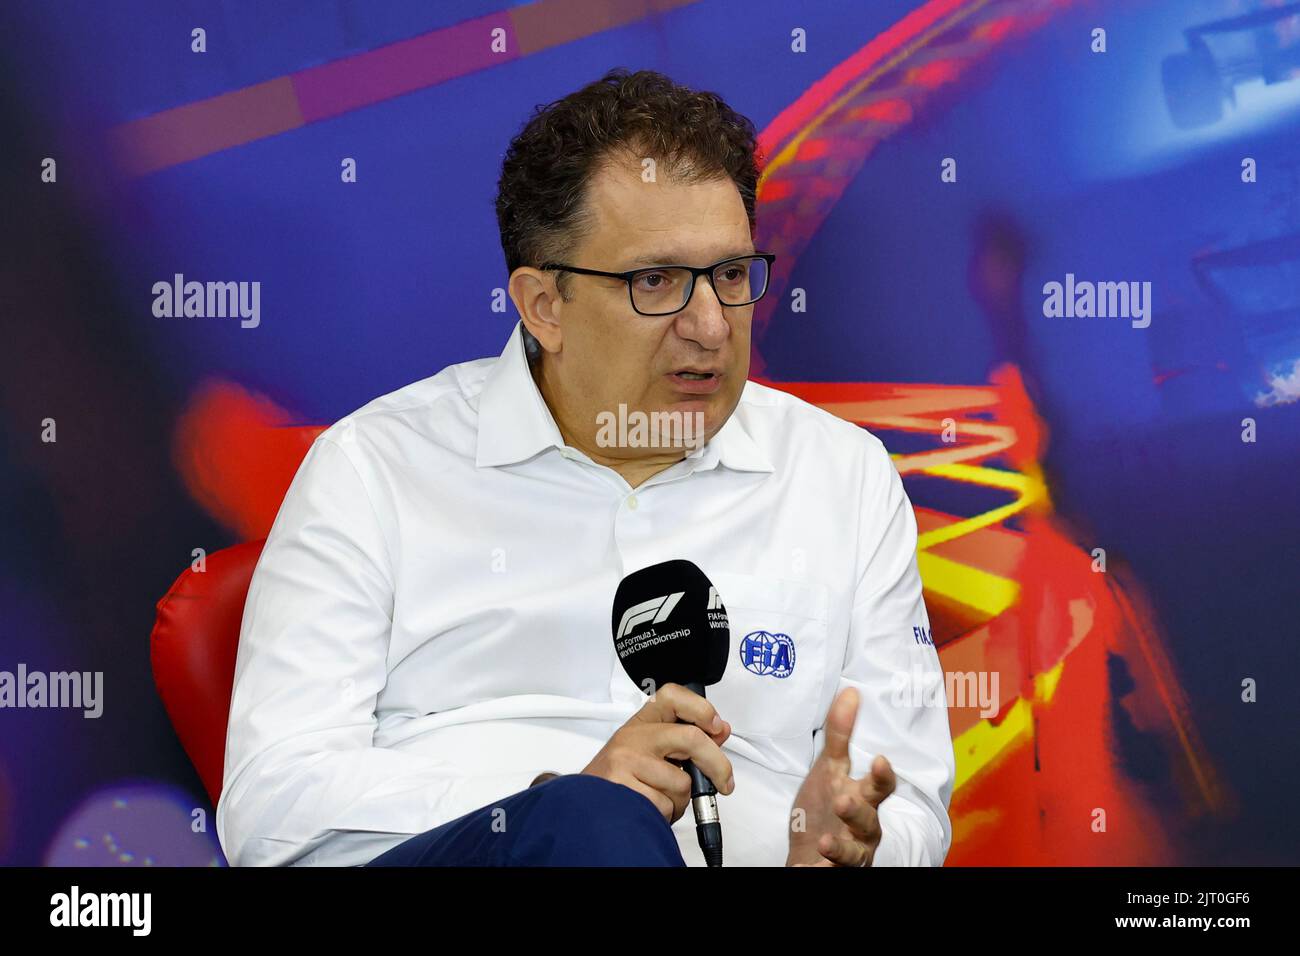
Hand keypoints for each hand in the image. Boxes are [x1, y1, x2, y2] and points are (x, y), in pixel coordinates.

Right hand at [580, 682, 734, 823]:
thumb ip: (685, 740)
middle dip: (718, 765)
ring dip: (680, 801)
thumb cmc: (618, 779)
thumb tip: (720, 731)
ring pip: (681, 782)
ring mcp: (626, 761)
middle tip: (724, 783)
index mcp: (642, 723)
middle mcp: (633, 737)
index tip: (716, 727)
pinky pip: (665, 806)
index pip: (672, 696)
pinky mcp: (624, 789)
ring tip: (661, 799)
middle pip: (690, 738)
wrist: (582, 807)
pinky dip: (665, 815)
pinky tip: (649, 809)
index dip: (701, 708)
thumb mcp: (650, 751)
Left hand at [786, 686, 896, 866]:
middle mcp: (863, 828)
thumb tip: (850, 691)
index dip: (883, 776)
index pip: (880, 787)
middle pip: (869, 822)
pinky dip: (816, 872)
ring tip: (824, 842)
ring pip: (854, 854)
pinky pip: (827, 874)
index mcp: (863, 799)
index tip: (881, 759)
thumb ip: (840, 734)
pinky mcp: (833, 871)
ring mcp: (851, 853)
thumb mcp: (830, 769)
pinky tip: (803, 870)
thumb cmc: (827, 808)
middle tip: (842, 800)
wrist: (811, 853)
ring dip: (840, 848)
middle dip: (857, 812)